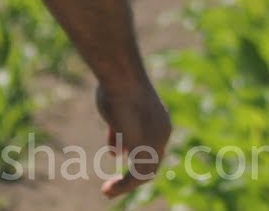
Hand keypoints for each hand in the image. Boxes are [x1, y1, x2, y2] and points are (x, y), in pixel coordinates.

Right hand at [95, 80, 171, 198]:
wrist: (122, 78)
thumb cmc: (116, 86)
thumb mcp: (117, 110)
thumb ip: (118, 131)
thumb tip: (115, 152)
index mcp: (159, 120)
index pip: (150, 144)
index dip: (134, 153)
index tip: (116, 158)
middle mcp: (162, 132)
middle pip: (151, 160)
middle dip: (133, 173)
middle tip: (114, 183)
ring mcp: (156, 142)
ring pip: (145, 172)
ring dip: (126, 184)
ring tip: (108, 191)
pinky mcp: (145, 151)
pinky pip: (136, 177)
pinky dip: (122, 186)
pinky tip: (107, 189)